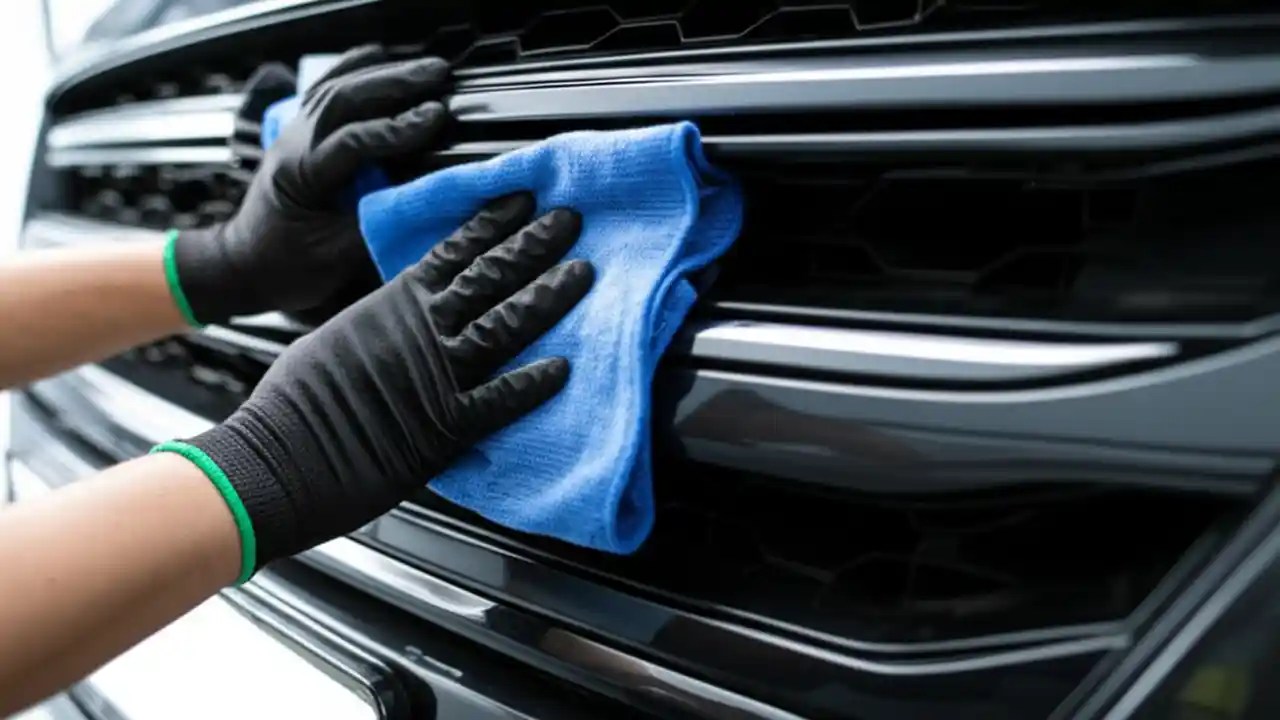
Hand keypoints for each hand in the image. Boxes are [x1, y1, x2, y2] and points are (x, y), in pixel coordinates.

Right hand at [154, 194, 592, 580]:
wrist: (272, 458)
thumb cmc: (292, 405)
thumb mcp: (338, 339)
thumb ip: (383, 320)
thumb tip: (405, 311)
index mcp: (391, 304)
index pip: (454, 251)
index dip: (495, 223)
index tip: (526, 199)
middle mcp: (419, 331)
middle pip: (489, 276)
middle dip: (534, 244)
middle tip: (571, 220)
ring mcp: (435, 376)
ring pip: (504, 325)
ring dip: (548, 298)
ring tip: (582, 272)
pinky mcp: (443, 429)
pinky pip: (499, 401)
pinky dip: (533, 383)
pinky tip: (564, 368)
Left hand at [172, 45, 449, 324]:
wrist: (244, 265)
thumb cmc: (285, 268)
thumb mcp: (337, 256)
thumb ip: (379, 223)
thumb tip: (425, 201)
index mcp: (300, 177)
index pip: (351, 140)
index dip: (396, 128)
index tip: (436, 119)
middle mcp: (293, 145)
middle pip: (342, 99)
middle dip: (394, 83)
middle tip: (438, 76)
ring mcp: (294, 134)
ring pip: (335, 88)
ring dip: (382, 73)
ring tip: (425, 68)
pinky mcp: (300, 133)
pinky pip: (326, 90)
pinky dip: (353, 69)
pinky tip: (378, 57)